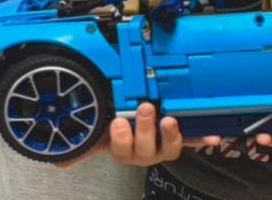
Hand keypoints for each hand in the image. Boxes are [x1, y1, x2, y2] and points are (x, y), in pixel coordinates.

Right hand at [54, 102, 219, 168]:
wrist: (127, 130)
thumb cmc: (109, 129)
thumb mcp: (93, 137)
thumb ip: (79, 148)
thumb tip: (58, 162)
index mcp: (122, 151)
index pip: (120, 150)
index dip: (120, 138)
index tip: (117, 122)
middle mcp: (143, 152)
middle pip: (144, 147)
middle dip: (144, 128)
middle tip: (144, 109)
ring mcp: (161, 145)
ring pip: (167, 146)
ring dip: (170, 134)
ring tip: (169, 119)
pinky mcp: (177, 138)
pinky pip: (190, 140)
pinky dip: (201, 139)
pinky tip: (213, 138)